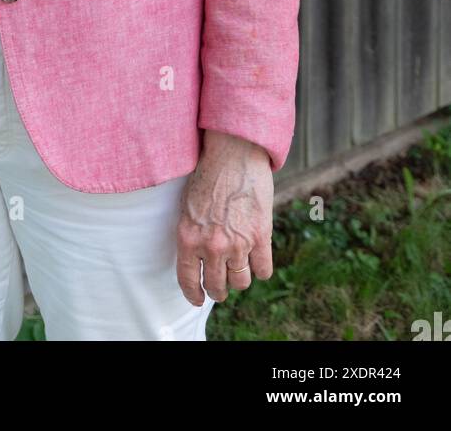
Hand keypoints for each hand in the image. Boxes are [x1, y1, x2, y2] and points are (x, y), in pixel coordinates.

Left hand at [176, 130, 273, 304]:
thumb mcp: (188, 206)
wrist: (233, 153)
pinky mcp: (261, 236)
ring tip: (239, 270)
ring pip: (242, 282)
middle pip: (217, 287)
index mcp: (188, 237)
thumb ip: (193, 235)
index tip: (198, 298)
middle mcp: (212, 245)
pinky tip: (257, 259)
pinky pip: (263, 270)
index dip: (193, 294)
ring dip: (240, 279)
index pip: (188, 280)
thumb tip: (198, 260)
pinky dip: (261, 268)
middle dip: (219, 290)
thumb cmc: (208, 175)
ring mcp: (238, 243)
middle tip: (221, 286)